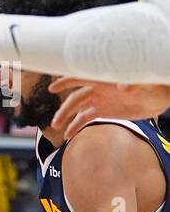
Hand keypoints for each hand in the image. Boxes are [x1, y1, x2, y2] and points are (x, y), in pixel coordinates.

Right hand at [50, 78, 169, 140]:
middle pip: (76, 97)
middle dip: (64, 109)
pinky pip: (85, 118)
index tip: (53, 87)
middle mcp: (99, 88)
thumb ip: (135, 83)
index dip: (67, 81)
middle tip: (56, 121)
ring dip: (65, 117)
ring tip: (58, 128)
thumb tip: (122, 87)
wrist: (161, 96)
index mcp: (106, 78)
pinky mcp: (103, 111)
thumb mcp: (148, 82)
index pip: (82, 76)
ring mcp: (99, 100)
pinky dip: (75, 126)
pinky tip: (69, 136)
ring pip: (76, 109)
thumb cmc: (155, 83)